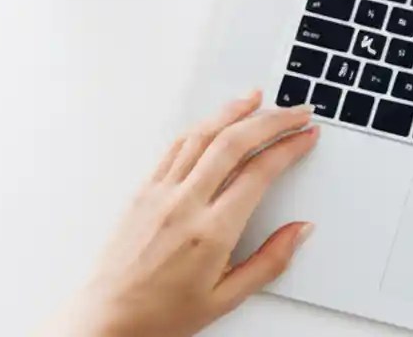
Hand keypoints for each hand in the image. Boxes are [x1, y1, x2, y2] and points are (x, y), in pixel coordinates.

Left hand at [41, 91, 319, 336]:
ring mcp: (159, 194)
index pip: (260, 172)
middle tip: (295, 111)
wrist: (105, 322)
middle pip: (234, 142)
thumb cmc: (160, 316)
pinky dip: (200, 126)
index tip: (307, 136)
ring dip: (234, 111)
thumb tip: (300, 231)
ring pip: (202, 135)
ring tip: (257, 98)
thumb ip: (270, 261)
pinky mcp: (142, 192)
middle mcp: (184, 205)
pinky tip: (214, 121)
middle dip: (272, 119)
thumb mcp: (227, 298)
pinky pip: (175, 147)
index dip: (289, 147)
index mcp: (211, 233)